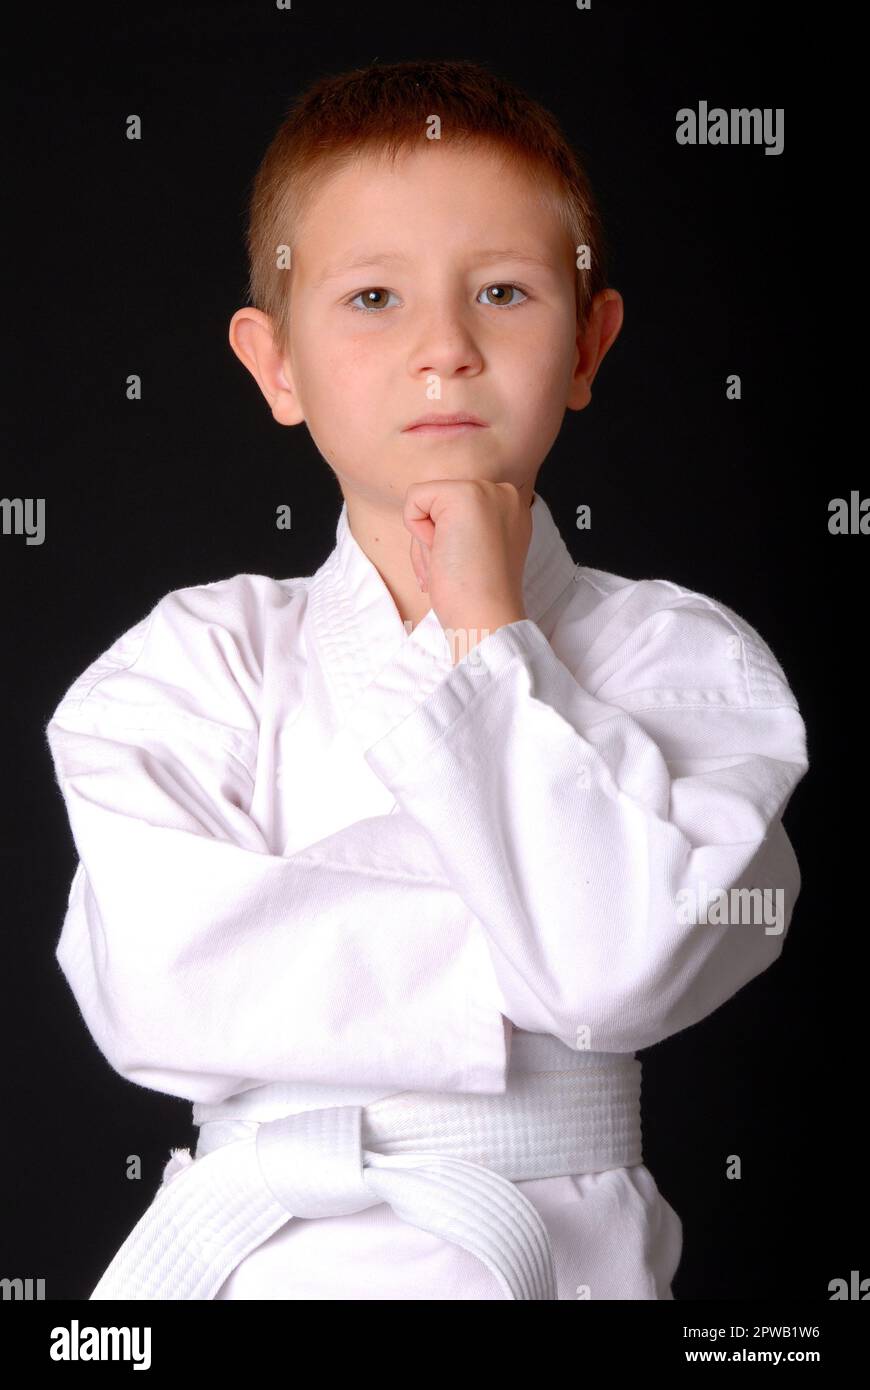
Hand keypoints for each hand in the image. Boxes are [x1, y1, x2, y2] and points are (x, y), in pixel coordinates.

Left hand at [404, 480, 532, 662]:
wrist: (486, 618)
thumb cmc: (475, 597)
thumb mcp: (476, 552)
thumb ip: (463, 528)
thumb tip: (433, 518)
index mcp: (509, 511)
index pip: (454, 510)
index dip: (446, 541)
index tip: (463, 568)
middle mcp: (504, 494)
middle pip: (439, 503)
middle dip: (433, 541)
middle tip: (454, 569)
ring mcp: (488, 491)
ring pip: (427, 501)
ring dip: (426, 541)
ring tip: (450, 565)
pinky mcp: (465, 493)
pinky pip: (415, 498)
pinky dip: (416, 531)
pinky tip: (443, 552)